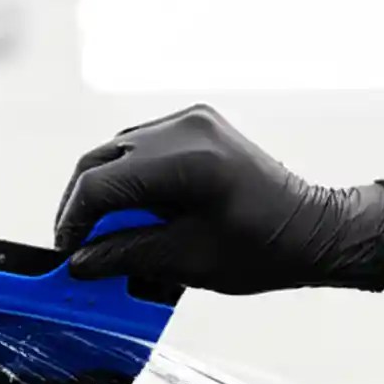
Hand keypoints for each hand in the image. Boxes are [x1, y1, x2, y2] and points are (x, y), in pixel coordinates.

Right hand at [54, 104, 383, 293]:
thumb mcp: (187, 262)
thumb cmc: (265, 250)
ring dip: (103, 190)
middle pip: (102, 160)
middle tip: (75, 245)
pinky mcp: (198, 124)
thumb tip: (80, 263)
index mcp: (187, 161)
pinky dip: (128, 178)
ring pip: (117, 151)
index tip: (66, 252)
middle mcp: (187, 129)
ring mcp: (193, 121)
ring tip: (101, 234)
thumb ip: (125, 256)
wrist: (316, 229)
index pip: (100, 183)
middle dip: (81, 205)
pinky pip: (142, 147)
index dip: (73, 221)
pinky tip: (129, 211)